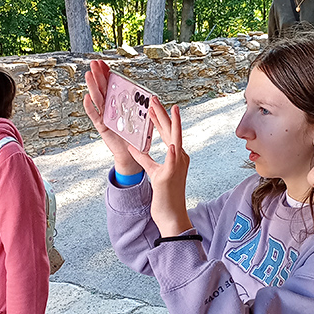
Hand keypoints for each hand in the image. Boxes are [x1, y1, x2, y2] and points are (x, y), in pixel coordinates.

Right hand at [83, 60, 141, 174]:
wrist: (131, 154)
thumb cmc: (135, 137)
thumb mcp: (140, 119)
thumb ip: (142, 108)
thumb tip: (152, 97)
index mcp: (118, 104)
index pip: (112, 85)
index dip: (107, 74)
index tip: (103, 63)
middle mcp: (109, 108)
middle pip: (103, 89)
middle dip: (98, 75)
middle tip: (93, 62)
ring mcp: (104, 117)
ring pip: (98, 99)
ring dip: (93, 86)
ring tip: (89, 74)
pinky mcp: (102, 127)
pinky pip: (95, 116)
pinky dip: (90, 107)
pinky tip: (86, 97)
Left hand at [127, 99, 192, 236]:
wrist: (172, 215)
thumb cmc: (164, 195)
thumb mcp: (152, 172)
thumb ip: (144, 158)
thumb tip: (132, 147)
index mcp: (176, 156)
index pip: (167, 133)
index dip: (159, 119)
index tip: (152, 105)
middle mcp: (180, 157)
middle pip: (171, 131)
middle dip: (163, 114)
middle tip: (155, 98)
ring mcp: (177, 166)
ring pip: (176, 140)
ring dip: (173, 125)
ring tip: (171, 109)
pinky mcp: (171, 176)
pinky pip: (173, 162)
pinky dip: (174, 153)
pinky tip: (173, 144)